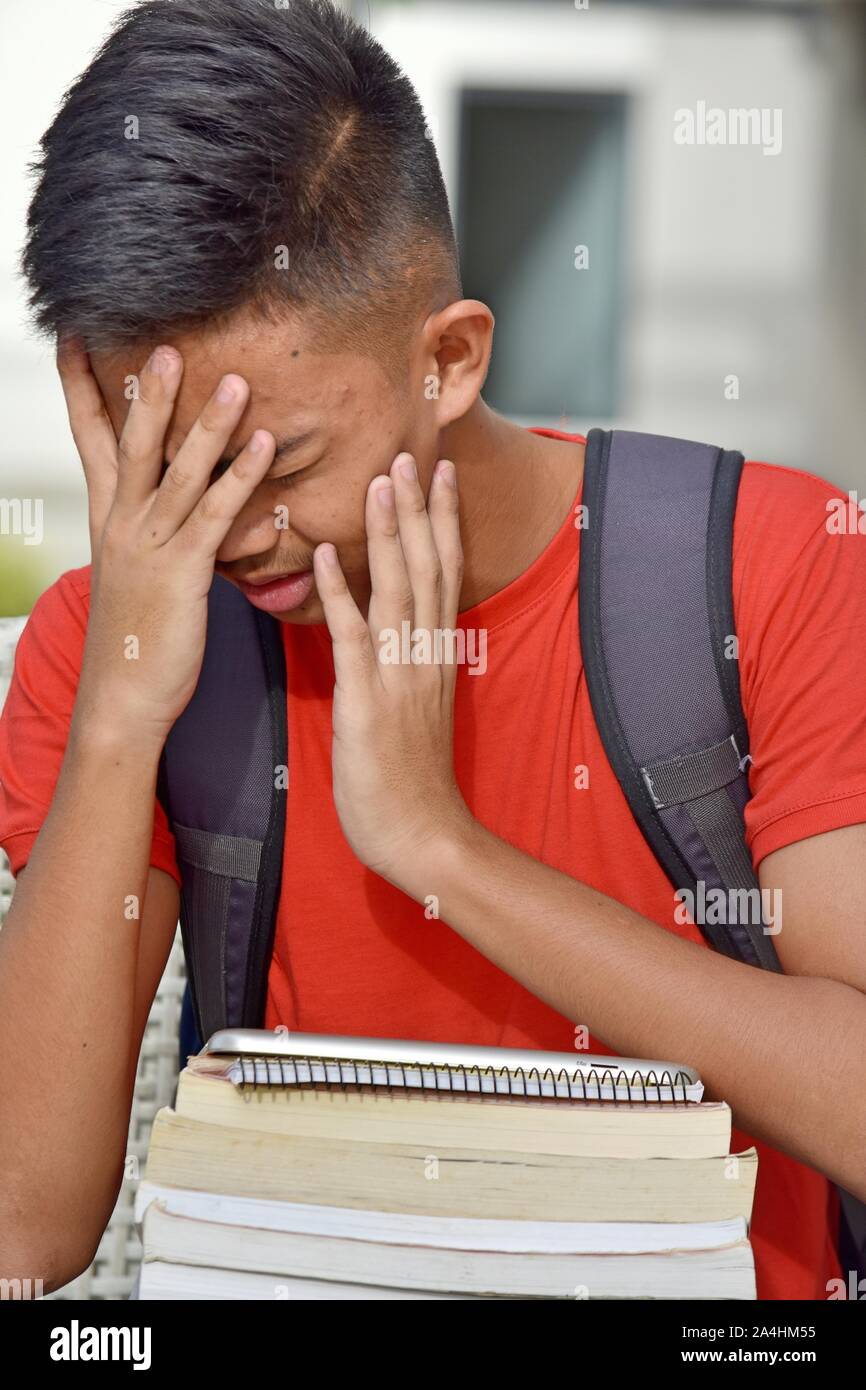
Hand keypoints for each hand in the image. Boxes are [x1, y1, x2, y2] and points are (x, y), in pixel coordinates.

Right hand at [57, 338, 276, 742]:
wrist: (123, 698)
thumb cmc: (138, 640)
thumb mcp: (142, 574)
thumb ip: (166, 532)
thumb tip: (200, 507)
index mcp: (109, 521)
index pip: (91, 441)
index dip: (81, 390)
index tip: (75, 339)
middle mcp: (122, 525)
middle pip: (133, 444)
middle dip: (148, 392)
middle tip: (165, 342)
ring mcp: (149, 547)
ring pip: (179, 473)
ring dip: (209, 424)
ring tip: (237, 380)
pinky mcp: (182, 574)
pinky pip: (215, 516)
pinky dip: (241, 479)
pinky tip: (264, 447)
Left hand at [314, 452, 473, 887]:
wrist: (424, 836)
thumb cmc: (414, 780)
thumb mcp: (420, 711)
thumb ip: (414, 664)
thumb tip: (401, 629)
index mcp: (439, 655)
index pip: (446, 573)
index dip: (443, 520)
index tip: (440, 473)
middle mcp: (426, 656)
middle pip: (428, 568)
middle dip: (419, 509)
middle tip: (411, 453)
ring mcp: (400, 676)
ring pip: (399, 589)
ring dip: (388, 532)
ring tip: (378, 481)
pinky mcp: (368, 701)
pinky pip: (355, 637)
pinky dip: (343, 593)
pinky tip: (329, 554)